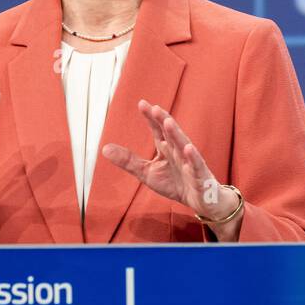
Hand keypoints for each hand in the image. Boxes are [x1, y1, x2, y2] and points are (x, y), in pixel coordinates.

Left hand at [102, 100, 241, 227]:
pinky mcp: (200, 175)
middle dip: (163, 121)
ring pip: (183, 145)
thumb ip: (128, 160)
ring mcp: (190, 162)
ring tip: (168, 122)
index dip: (150, 118)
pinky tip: (189, 149)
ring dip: (176, 134)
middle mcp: (178, 151)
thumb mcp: (147, 173)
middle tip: (155, 109)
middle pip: (171, 133)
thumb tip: (104, 149)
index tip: (142, 104)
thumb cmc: (176, 184)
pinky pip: (197, 165)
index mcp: (166, 149)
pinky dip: (193, 157)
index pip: (157, 130)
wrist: (200, 200)